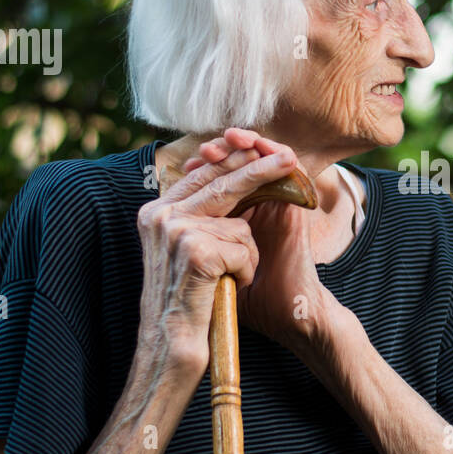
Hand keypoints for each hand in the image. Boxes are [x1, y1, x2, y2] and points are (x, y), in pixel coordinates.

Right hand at [135, 128, 296, 371]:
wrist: (170, 347)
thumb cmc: (185, 302)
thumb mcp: (183, 253)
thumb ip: (197, 219)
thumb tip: (225, 182)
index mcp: (154, 213)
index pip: (200, 177)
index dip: (233, 164)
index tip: (258, 149)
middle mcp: (160, 216)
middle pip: (221, 185)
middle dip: (259, 170)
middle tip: (289, 157)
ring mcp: (176, 231)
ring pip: (238, 226)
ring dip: (245, 256)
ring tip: (225, 280)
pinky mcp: (196, 251)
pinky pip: (244, 249)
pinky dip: (245, 272)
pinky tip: (227, 288)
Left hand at [181, 130, 337, 356]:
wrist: (285, 315)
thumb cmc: (248, 300)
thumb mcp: (210, 269)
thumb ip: (192, 248)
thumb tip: (155, 234)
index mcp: (236, 221)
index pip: (219, 182)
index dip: (205, 167)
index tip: (187, 162)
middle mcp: (258, 209)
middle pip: (240, 165)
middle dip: (223, 151)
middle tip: (208, 146)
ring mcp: (278, 206)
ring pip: (265, 160)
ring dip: (248, 145)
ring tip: (231, 138)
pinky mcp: (297, 207)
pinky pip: (290, 170)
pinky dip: (273, 153)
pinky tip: (256, 146)